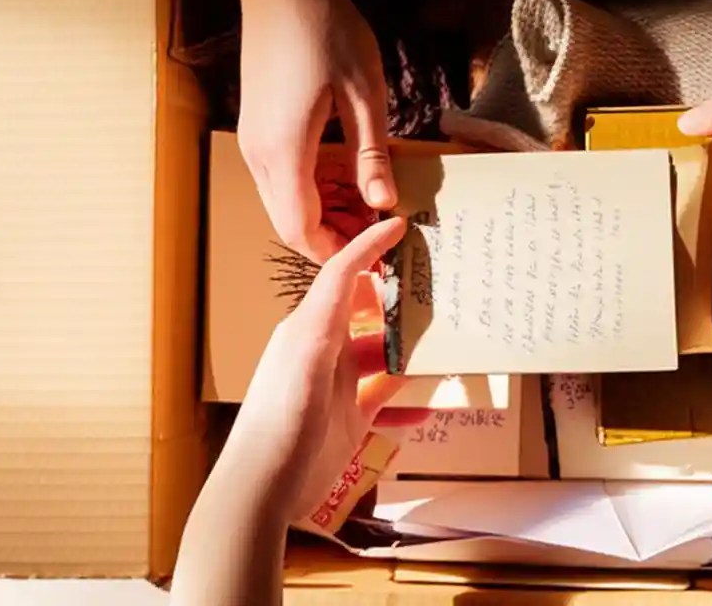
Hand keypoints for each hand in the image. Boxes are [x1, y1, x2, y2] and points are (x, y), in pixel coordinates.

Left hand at [225, 218, 422, 517]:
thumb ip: (332, 310)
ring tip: (448, 346)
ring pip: (385, 361)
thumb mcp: (307, 354)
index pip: (343, 276)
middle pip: (370, 317)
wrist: (263, 485)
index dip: (368, 248)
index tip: (401, 226)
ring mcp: (339, 388)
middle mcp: (325, 352)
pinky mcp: (349, 421)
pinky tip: (432, 407)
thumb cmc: (281, 416)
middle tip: (441, 288)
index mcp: (310, 327)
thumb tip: (358, 268)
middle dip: (401, 303)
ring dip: (413, 355)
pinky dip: (409, 405)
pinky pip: (386, 405)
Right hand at [237, 0, 394, 262]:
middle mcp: (259, 154)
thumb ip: (371, 156)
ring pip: (282, 201)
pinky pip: (280, 177)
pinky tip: (345, 173)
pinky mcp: (257, 128)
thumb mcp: (365, 96)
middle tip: (378, 230)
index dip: (334, 252)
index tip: (373, 253)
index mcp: (284, 151)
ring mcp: (253, 141)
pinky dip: (310, 189)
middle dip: (331, 236)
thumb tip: (382, 205)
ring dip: (322, 212)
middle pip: (288, 222)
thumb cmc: (327, 31)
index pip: (299, 230)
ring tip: (368, 201)